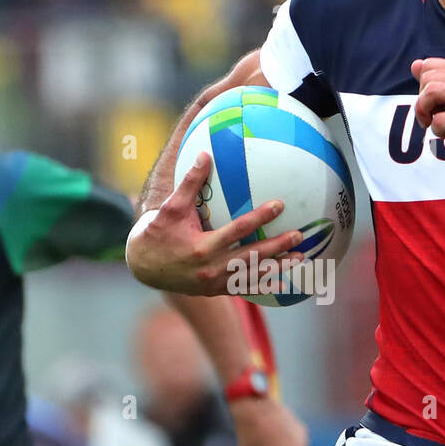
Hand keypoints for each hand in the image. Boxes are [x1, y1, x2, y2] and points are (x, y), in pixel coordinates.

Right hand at [126, 154, 306, 295]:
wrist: (143, 267)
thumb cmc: (157, 232)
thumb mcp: (170, 208)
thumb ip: (189, 183)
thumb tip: (205, 154)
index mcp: (202, 247)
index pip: (238, 230)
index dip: (259, 217)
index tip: (280, 204)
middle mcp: (210, 269)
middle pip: (251, 257)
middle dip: (276, 246)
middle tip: (298, 235)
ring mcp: (214, 283)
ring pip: (251, 276)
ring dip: (278, 267)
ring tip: (301, 257)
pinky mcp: (215, 291)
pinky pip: (243, 289)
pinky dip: (263, 285)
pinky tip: (283, 282)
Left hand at [411, 57, 444, 173]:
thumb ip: (440, 79)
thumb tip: (416, 65)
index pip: (429, 65)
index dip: (422, 84)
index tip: (431, 101)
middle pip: (427, 79)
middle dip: (421, 100)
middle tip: (431, 116)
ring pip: (430, 93)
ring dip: (424, 112)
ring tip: (434, 123)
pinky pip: (438, 120)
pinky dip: (437, 130)